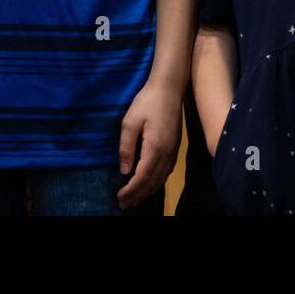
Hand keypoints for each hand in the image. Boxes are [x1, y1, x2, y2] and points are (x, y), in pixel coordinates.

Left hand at [116, 80, 182, 208]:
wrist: (170, 87)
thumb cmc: (147, 101)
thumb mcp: (130, 121)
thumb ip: (126, 147)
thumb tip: (124, 171)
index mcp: (155, 148)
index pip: (142, 177)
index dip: (130, 190)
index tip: (119, 198)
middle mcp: (166, 154)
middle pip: (152, 182)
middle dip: (138, 196)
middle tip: (124, 206)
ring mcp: (173, 151)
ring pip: (161, 179)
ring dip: (148, 192)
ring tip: (135, 200)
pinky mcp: (175, 147)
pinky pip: (167, 172)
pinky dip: (157, 182)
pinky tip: (151, 184)